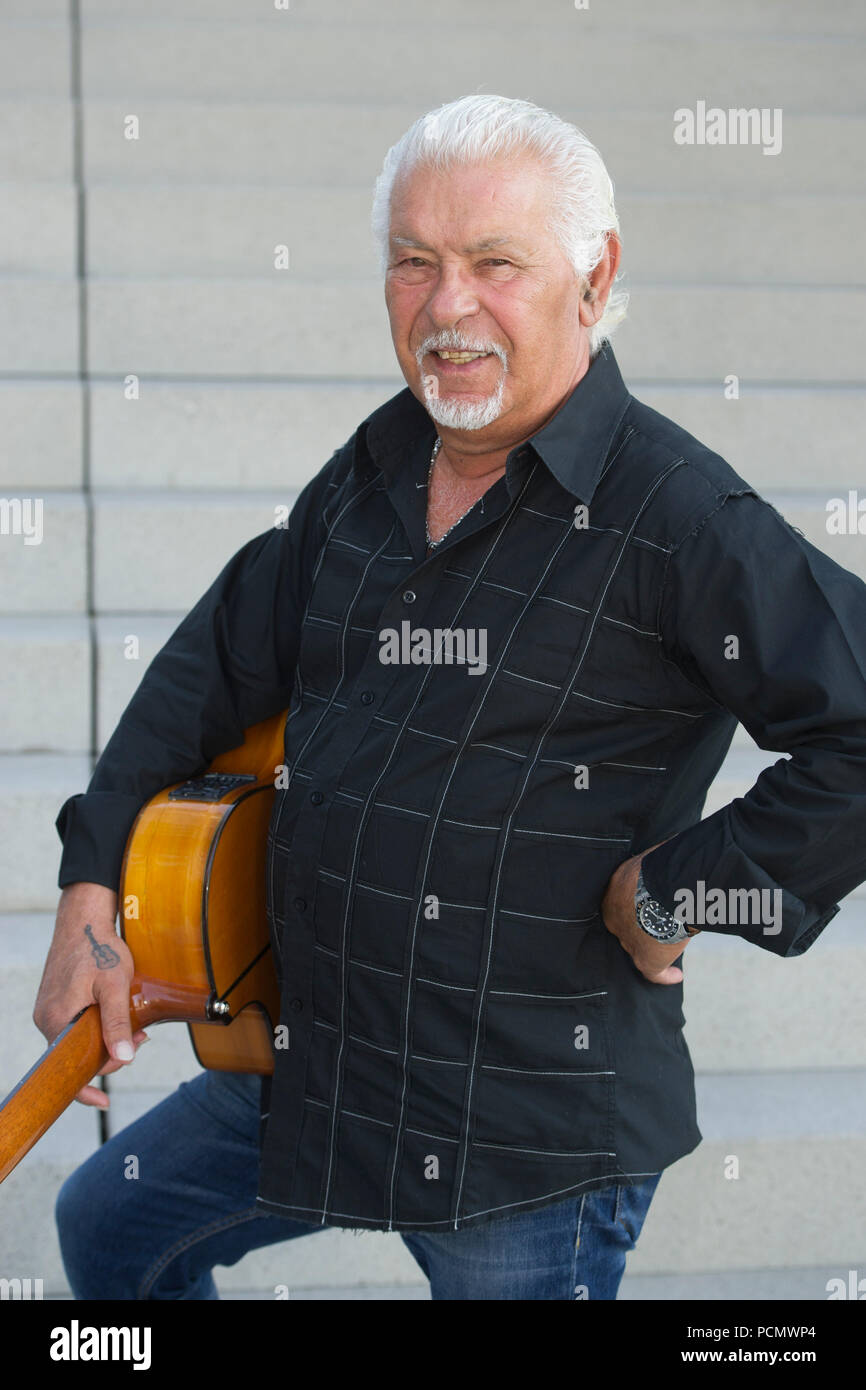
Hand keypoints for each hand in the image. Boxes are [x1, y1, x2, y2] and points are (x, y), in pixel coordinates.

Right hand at [33, 883, 147, 1107]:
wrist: (85, 920)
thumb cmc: (99, 949)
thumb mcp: (116, 986)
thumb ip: (118, 1023)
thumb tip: (124, 1058)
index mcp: (56, 1020)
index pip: (66, 1069)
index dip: (85, 1088)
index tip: (103, 1102)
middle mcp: (47, 1019)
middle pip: (79, 1055)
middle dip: (111, 1052)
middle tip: (140, 1037)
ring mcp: (50, 1010)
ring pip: (80, 1039)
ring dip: (107, 1037)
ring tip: (135, 1025)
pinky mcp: (57, 1002)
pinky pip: (77, 1026)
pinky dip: (98, 1026)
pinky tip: (118, 1015)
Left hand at [600, 840, 698, 984]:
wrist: (671, 887)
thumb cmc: (668, 866)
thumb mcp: (658, 857)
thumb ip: (662, 862)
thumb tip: (682, 851)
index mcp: (616, 887)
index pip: (621, 899)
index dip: (635, 902)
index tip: (647, 905)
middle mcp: (615, 915)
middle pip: (625, 923)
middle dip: (638, 925)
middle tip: (658, 925)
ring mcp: (628, 938)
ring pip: (639, 946)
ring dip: (654, 947)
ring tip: (670, 947)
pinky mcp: (646, 958)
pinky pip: (653, 972)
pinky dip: (664, 975)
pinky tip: (675, 975)